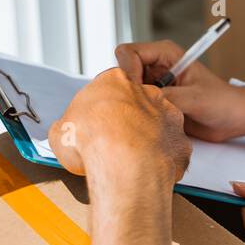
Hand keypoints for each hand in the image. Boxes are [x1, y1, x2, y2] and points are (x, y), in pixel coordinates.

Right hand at [49, 67, 190, 244]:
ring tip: (128, 156)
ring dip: (143, 134)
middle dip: (125, 116)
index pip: (114, 77)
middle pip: (136, 98)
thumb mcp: (63, 128)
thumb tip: (69, 132)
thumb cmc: (92, 141)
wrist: (125, 165)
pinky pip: (168, 144)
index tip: (100, 112)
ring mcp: (168, 114)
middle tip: (111, 137)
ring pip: (154, 121)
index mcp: (118, 79)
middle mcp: (147, 91)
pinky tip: (145, 167)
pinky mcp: (180, 138)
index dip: (107, 95)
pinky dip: (158, 155)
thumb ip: (71, 124)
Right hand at [114, 39, 244, 141]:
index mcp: (165, 54)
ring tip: (146, 118)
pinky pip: (135, 107)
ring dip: (131, 105)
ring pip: (126, 92)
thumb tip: (139, 100)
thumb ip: (165, 97)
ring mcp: (153, 86)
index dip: (126, 71)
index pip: (128, 53)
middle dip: (125, 91)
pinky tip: (149, 125)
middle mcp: (155, 67)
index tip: (136, 91)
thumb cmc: (222, 101)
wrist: (235, 119)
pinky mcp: (154, 103)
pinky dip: (137, 116)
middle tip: (138, 108)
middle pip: (121, 73)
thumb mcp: (194, 98)